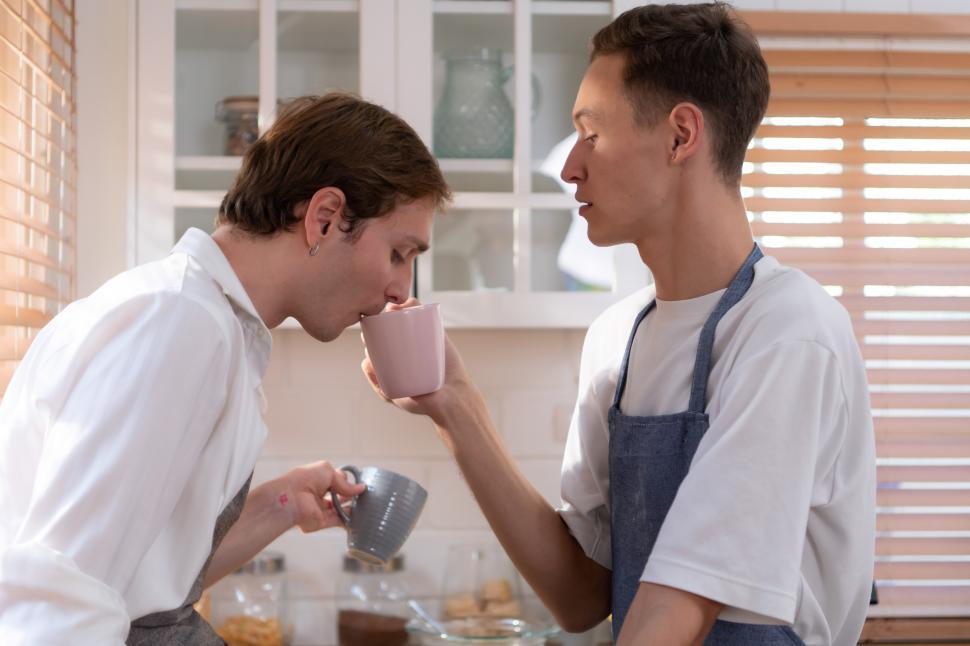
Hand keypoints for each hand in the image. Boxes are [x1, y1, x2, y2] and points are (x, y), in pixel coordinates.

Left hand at [276, 461, 365, 532]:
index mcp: (318, 480)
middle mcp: (319, 494)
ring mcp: (320, 509)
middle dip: (351, 496)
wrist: (290, 498)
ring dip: (352, 509)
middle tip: (365, 496)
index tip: (360, 485)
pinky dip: (349, 521)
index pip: (337, 481)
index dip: (348, 482)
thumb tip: (361, 488)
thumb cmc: (304, 479)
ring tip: (366, 507)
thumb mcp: (328, 472)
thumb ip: (345, 482)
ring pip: (340, 510)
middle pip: (340, 496)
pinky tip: (360, 519)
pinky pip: (338, 522)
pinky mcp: (321, 522)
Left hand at [360, 298, 480, 425]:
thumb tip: (364, 361)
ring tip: (392, 311)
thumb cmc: (421, 401)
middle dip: (380, 317)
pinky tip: (407, 305)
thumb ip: (377, 383)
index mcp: (393, 357)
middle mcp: (405, 344)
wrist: (451, 398)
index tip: (366, 334)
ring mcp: (419, 335)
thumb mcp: (393, 395)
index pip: (377, 339)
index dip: (369, 332)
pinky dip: (413, 303)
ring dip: (395, 307)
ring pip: (404, 314)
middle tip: (377, 321)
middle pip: (388, 324)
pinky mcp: (434, 330)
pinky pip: (423, 311)